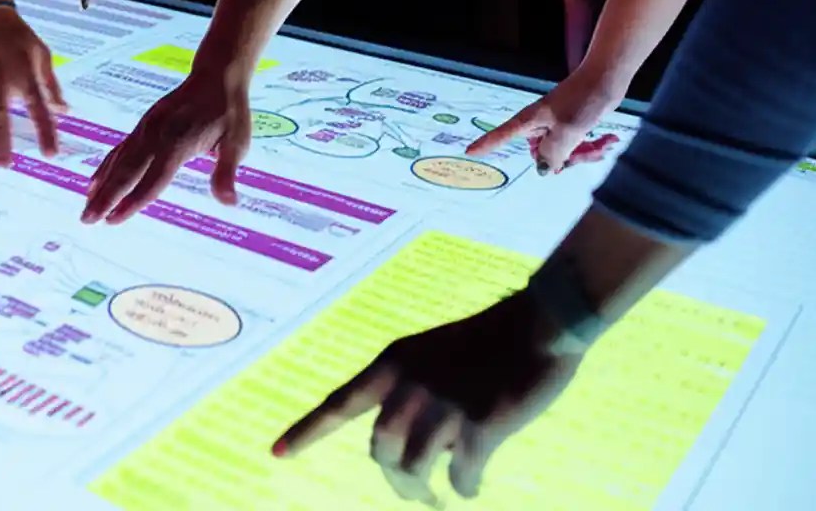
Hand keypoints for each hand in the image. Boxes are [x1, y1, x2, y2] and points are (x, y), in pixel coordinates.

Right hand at [0, 4, 67, 165]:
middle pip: (1, 111)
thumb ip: (50, 85)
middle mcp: (0, 74)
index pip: (38, 105)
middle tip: (6, 166)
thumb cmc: (18, 36)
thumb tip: (65, 111)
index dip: (45, 130)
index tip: (51, 155)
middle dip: (3, 139)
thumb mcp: (41, 53)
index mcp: (24, 70)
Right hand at [82, 70, 249, 224]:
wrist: (216, 76)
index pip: (153, 178)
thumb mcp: (237, 142)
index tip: (113, 220)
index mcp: (179, 142)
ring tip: (86, 209)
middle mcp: (156, 135)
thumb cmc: (229, 111)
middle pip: (126, 171)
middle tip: (87, 220)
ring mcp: (146, 129)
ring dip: (101, 186)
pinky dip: (105, 168)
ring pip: (119, 161)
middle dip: (105, 197)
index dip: (133, 201)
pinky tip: (94, 183)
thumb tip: (229, 203)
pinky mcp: (143, 126)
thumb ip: (226, 173)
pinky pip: (120, 150)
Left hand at [273, 294, 579, 504]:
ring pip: (412, 470)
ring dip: (421, 492)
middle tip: (414, 495)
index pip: (339, 403)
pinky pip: (460, 475)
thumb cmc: (490, 338)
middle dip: (394, 481)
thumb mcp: (435, 356)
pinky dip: (464, 488)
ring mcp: (442, 407)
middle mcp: (409, 385)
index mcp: (394, 363)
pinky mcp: (479, 427)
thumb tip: (410, 448)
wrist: (539, 322)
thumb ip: (414, 394)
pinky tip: (470, 489)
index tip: (276, 453)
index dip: (306, 432)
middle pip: (381, 451)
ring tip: (435, 500)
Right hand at [465, 66, 623, 172]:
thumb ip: (552, 152)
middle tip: (587, 152)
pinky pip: (574, 147)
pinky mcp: (570, 127)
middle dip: (566, 159)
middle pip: (541, 155)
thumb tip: (543, 169)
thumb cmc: (583, 98)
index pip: (501, 135)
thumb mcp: (567, 130)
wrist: (606, 79)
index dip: (485, 144)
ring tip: (601, 144)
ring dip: (583, 154)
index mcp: (530, 122)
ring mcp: (555, 126)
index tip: (469, 152)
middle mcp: (539, 126)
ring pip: (562, 154)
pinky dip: (589, 148)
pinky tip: (604, 142)